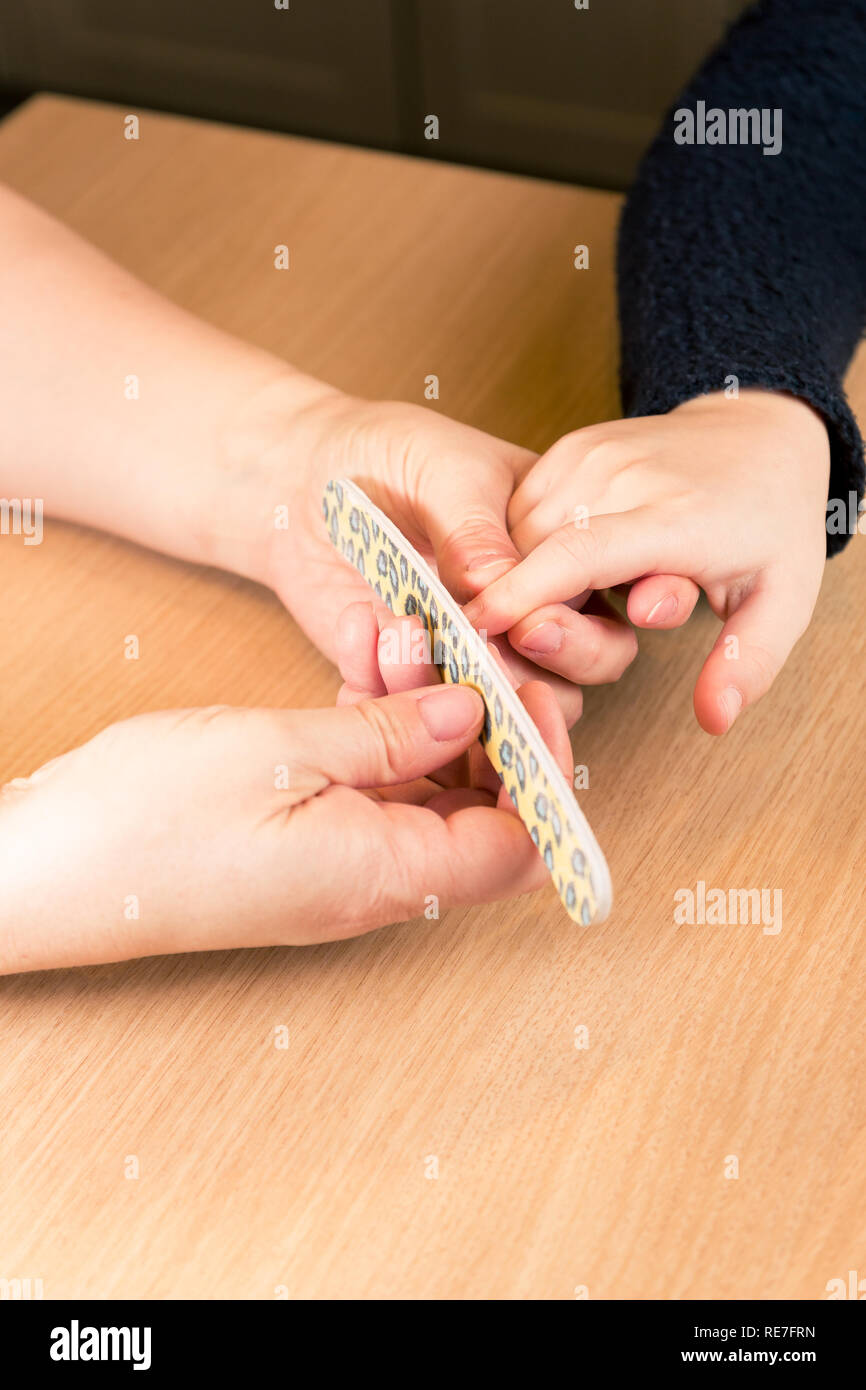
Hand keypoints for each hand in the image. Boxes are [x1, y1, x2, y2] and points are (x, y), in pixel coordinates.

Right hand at [0, 660, 568, 973]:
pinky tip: (361, 693)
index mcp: (387, 874)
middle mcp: (375, 886)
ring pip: (430, 804)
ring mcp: (338, 873)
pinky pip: (376, 803)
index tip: (530, 696)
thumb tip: (471, 712)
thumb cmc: (147, 821)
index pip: (523, 843)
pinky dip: (385, 747)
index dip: (544, 773)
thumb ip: (388, 736)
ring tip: (408, 662)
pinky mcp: (304, 853)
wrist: (47, 872)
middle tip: (468, 662)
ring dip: (434, 734)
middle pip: (485, 821)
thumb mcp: (280, 750)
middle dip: (492, 739)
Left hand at [216, 391, 638, 724]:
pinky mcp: (414, 681)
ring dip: (457, 684)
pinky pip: (417, 715)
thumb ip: (476, 525)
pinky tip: (359, 629)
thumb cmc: (387, 451)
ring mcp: (475, 653)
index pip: (612, 606)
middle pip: (581, 676)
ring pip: (504, 712)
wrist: (300, 476)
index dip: (599, 625)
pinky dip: (387, 683)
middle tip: (487, 643)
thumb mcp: (441, 466)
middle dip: (541, 669)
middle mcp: (530, 611)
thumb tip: (506, 581)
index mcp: (561, 554)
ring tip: (400, 629)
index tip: (542, 616)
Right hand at [464, 390, 830, 732]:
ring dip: (529, 579)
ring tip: (588, 596)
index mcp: (677, 518)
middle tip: (571, 633)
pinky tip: (570, 562)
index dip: (526, 593)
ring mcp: (591, 455)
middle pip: (538, 556)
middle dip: (535, 608)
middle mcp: (625, 476)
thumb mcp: (783, 601)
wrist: (760, 434)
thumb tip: (714, 719)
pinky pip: (521, 511)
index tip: (481, 628)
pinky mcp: (568, 448)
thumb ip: (748, 663)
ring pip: (519, 535)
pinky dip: (526, 548)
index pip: (582, 554)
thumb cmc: (770, 524)